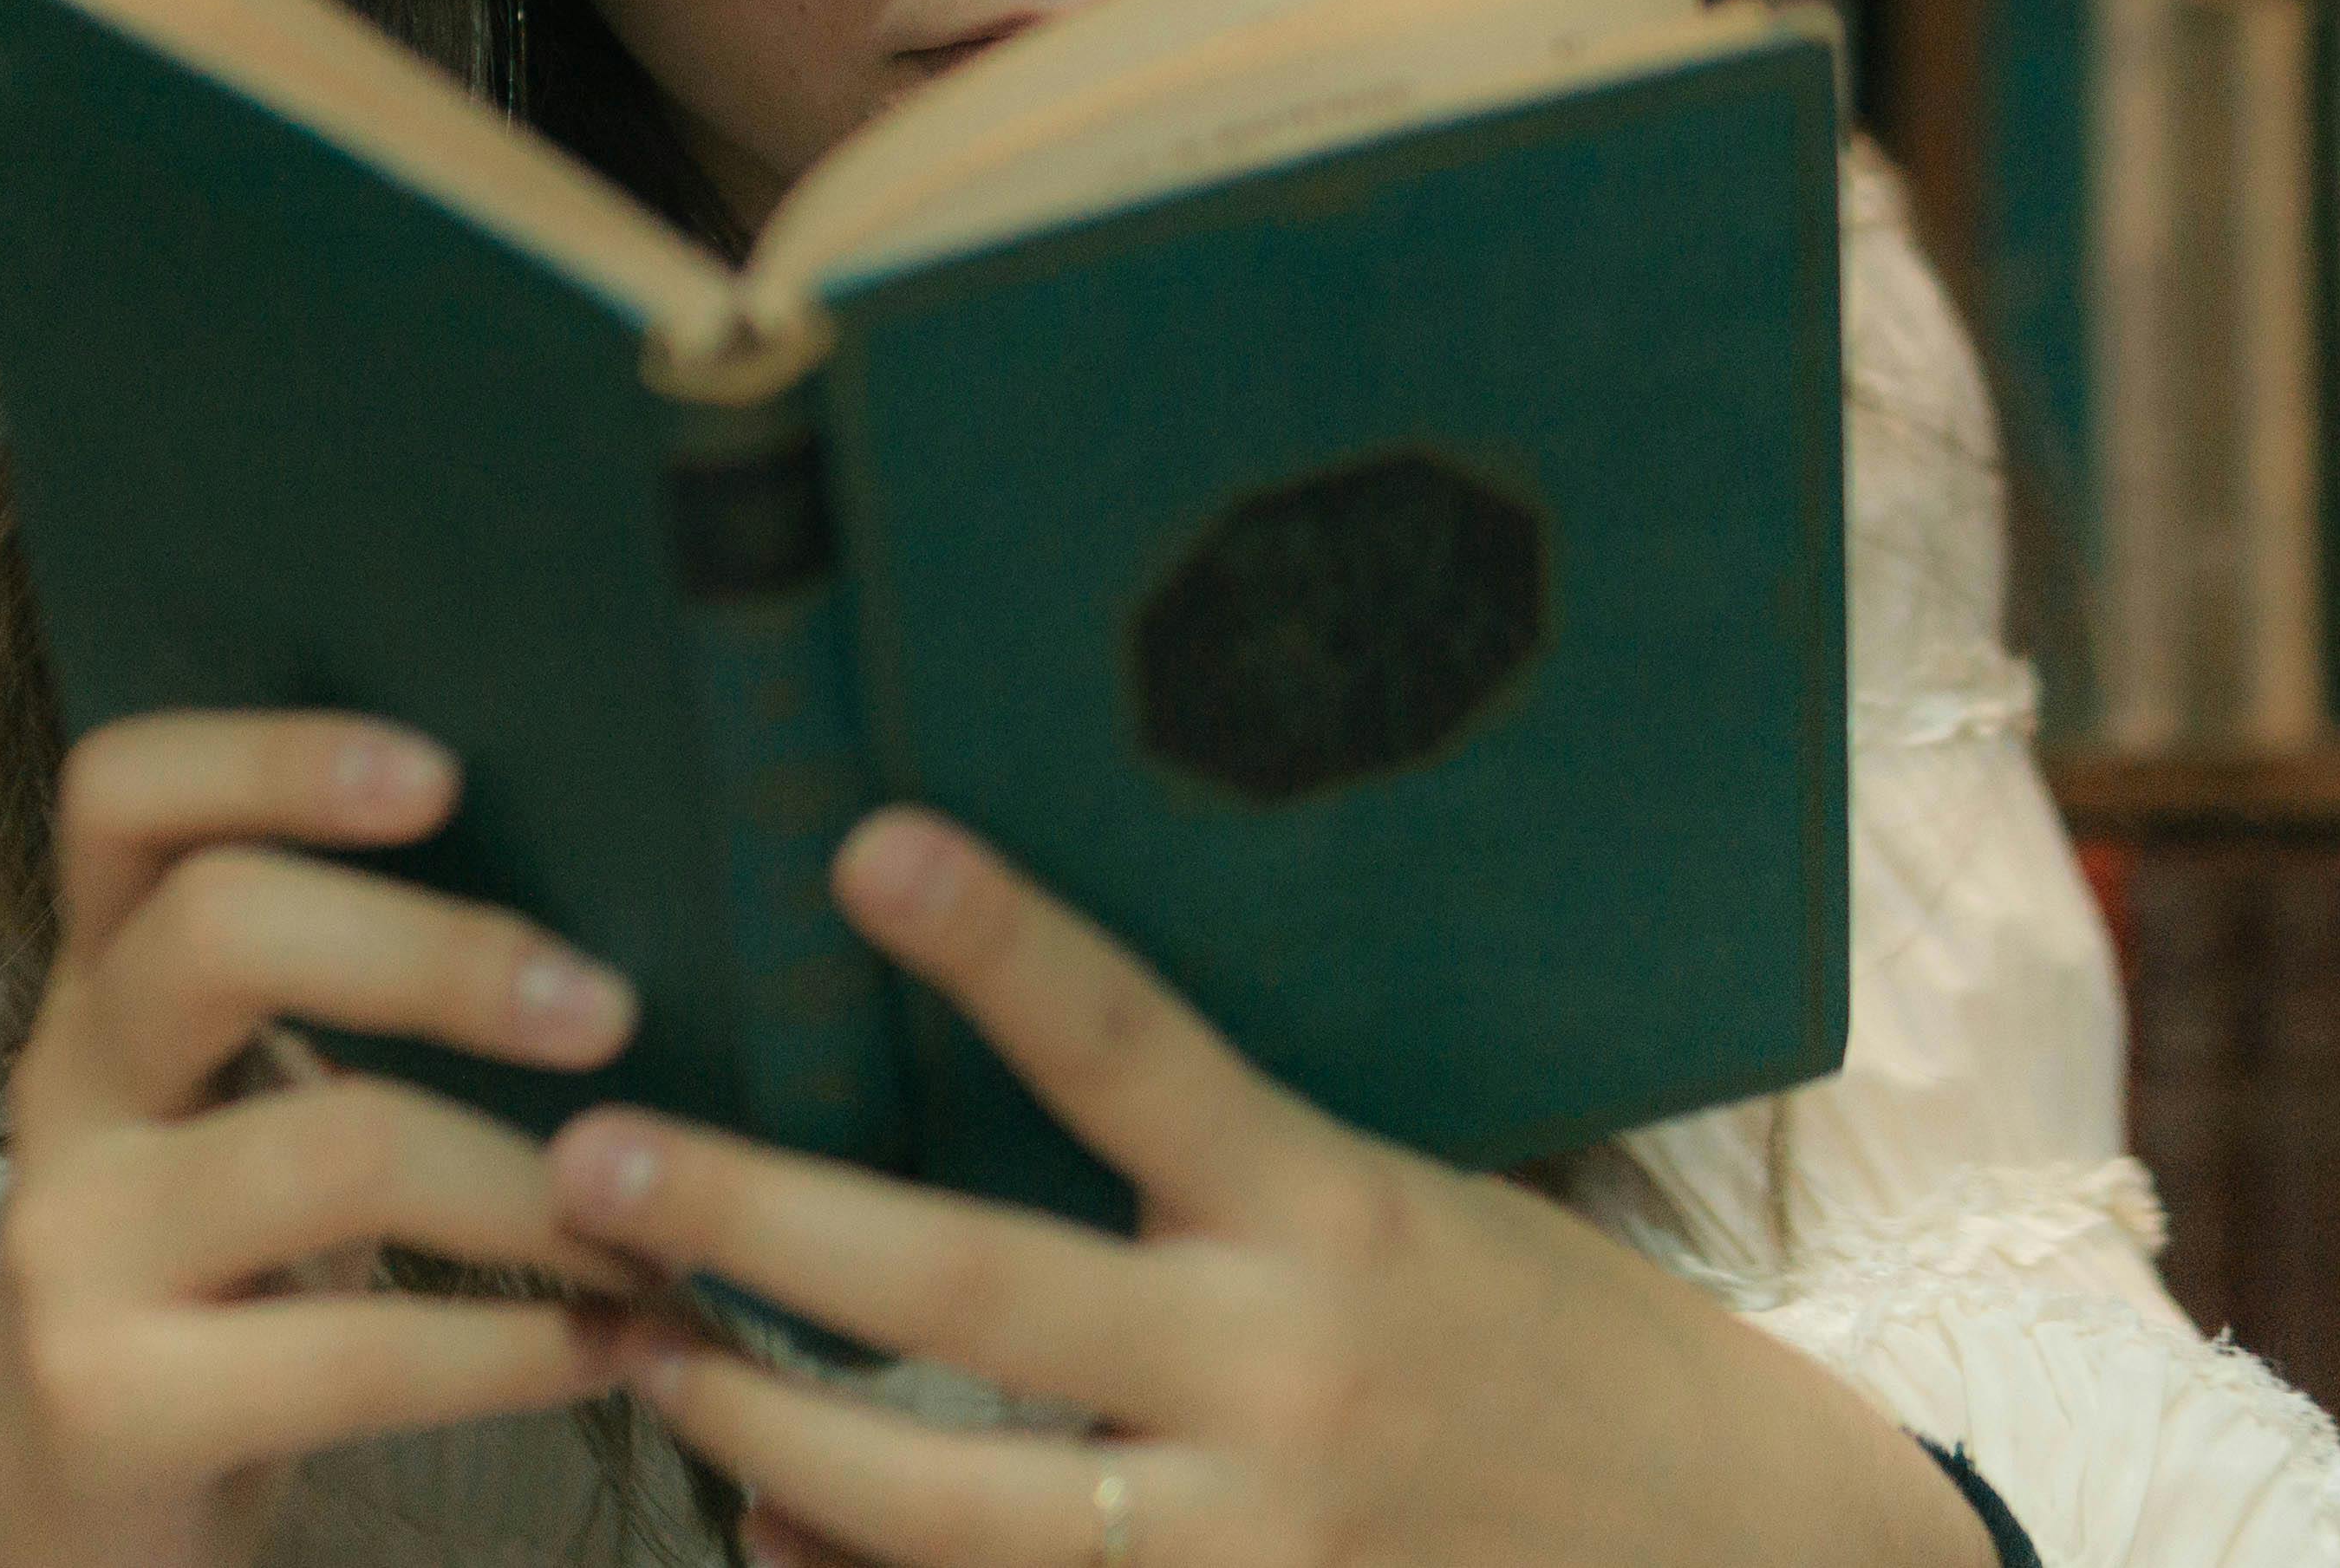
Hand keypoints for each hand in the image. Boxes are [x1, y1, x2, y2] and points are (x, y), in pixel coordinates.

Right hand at [0, 712, 657, 1567]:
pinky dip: (517, 1347)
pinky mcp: (114, 1405)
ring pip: (334, 1150)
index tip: (443, 774)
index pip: (121, 793)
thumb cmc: (218, 1276)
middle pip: (222, 932)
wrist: (58, 1511)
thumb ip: (351, 1001)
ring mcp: (76, 1247)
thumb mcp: (241, 1111)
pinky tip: (615, 1344)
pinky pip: (357, 1354)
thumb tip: (632, 893)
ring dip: (534, 1188)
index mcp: (109, 981)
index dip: (269, 758)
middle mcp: (72, 1085)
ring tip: (661, 1232)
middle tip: (610, 1013)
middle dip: (441, 956)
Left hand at [543, 809, 1991, 1567]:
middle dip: (767, 1227)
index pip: (1139, 1053)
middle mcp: (1280, 1380)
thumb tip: (999, 1137)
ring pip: (954, 1510)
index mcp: (1335, 1220)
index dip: (1003, 947)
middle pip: (976, 1299)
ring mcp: (1257, 1543)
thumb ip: (1220, 1182)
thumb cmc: (1565, 1355)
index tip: (868, 842)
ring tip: (642, 1359)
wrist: (1745, 1559)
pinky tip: (770, 1529)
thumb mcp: (1418, 1212)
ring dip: (770, 1436)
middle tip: (594, 1157)